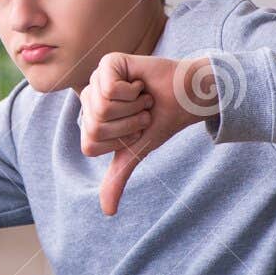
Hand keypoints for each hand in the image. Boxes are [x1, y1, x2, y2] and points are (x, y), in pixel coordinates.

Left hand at [79, 52, 213, 215]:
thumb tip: (107, 212)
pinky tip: (140, 83)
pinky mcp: (108, 62)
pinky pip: (110, 88)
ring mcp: (96, 78)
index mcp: (89, 119)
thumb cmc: (161, 121)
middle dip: (128, 124)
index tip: (136, 129)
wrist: (187, 98)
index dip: (119, 141)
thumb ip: (118, 177)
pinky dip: (133, 91)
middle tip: (141, 111)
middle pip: (95, 125)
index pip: (90, 144)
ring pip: (103, 107)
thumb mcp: (137, 151)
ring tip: (142, 98)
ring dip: (133, 107)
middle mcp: (88, 98)